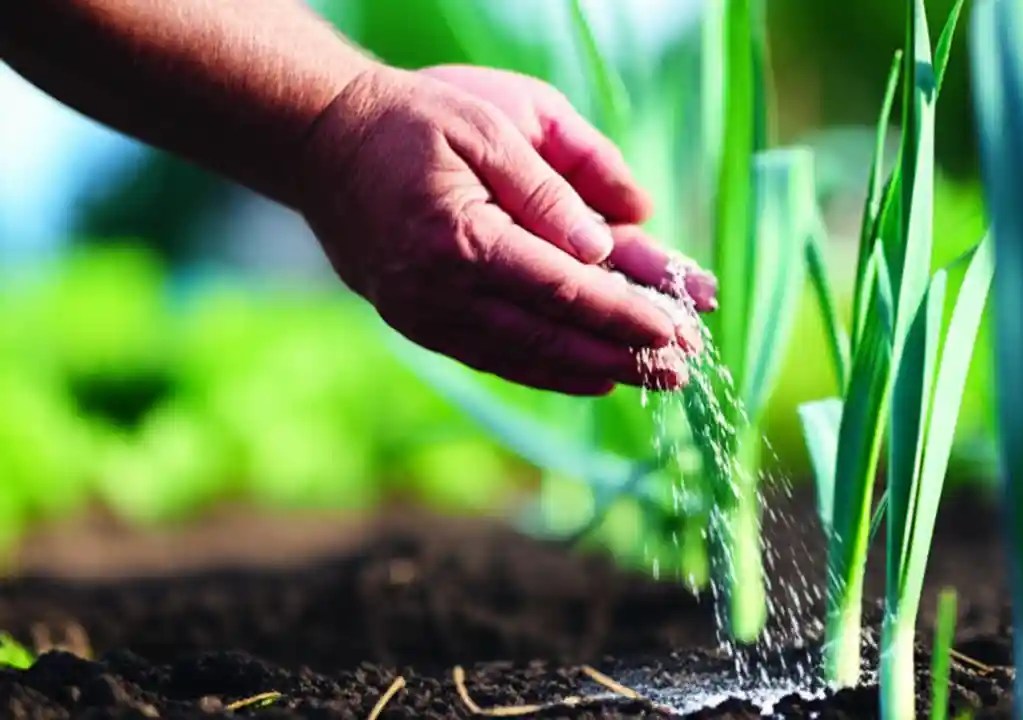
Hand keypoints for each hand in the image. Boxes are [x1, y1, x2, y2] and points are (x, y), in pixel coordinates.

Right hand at [298, 65, 713, 395]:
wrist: (324, 145)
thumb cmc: (414, 121)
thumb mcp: (491, 124)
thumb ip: (552, 187)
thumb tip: (605, 245)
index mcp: (463, 239)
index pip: (564, 292)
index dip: (624, 315)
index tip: (675, 330)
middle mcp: (441, 293)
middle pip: (550, 339)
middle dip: (622, 356)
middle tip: (680, 370)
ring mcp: (425, 317)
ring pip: (524, 359)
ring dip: (592, 372)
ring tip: (648, 379)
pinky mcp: (420, 324)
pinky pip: (493, 358)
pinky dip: (546, 371)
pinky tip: (591, 377)